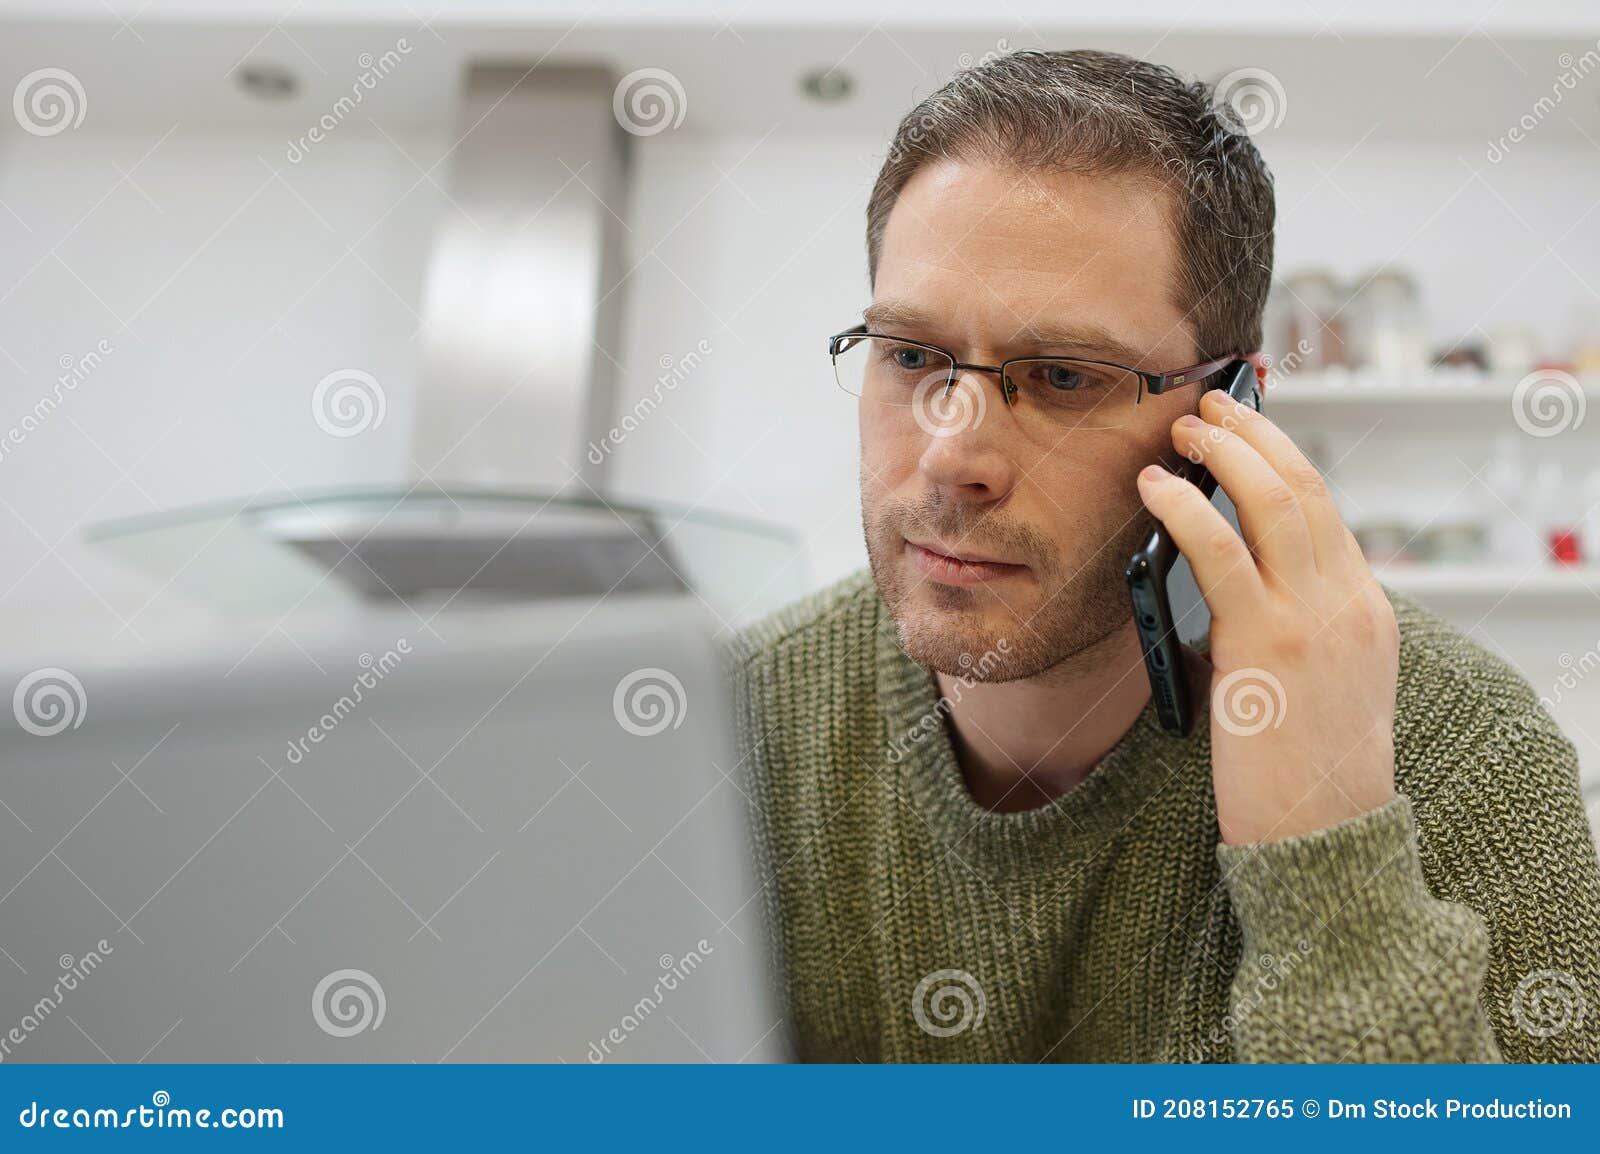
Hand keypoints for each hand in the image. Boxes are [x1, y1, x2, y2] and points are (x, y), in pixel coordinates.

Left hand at [1134, 383, 1398, 845]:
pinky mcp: (1269, 645)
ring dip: (1228, 450)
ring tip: (1186, 426)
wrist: (1325, 843)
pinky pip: (1225, 553)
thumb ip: (1288, 631)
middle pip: (1308, 486)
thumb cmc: (1304, 775)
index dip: (1283, 457)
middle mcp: (1349, 603)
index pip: (1325, 510)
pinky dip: (1188, 508)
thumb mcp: (1316, 689)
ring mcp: (1316, 619)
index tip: (1248, 427)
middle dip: (1258, 433)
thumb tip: (1225, 591)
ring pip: (1278, 500)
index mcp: (1363, 610)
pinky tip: (1155, 488)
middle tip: (1213, 405)